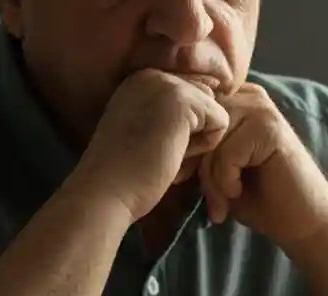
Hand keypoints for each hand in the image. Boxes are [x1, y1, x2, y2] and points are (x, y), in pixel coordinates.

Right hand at [71, 69, 229, 222]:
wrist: (106, 189)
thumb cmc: (126, 174)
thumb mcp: (146, 133)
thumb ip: (169, 116)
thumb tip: (207, 108)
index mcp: (140, 81)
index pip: (189, 100)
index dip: (181, 133)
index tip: (151, 149)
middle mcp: (153, 75)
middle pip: (204, 104)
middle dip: (191, 136)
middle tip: (158, 154)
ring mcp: (167, 83)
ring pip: (213, 113)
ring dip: (196, 143)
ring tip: (164, 155)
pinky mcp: (183, 100)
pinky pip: (221, 122)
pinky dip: (203, 148)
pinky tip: (174, 155)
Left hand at [198, 84, 327, 247]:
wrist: (300, 221)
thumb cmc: (257, 198)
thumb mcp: (216, 168)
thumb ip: (197, 147)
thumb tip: (159, 138)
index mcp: (234, 101)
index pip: (191, 115)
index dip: (185, 151)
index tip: (187, 182)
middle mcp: (248, 97)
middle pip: (199, 127)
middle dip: (198, 170)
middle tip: (211, 203)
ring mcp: (261, 109)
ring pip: (211, 141)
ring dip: (211, 181)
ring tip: (222, 204)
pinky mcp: (270, 128)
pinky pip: (226, 153)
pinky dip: (226, 181)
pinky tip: (239, 193)